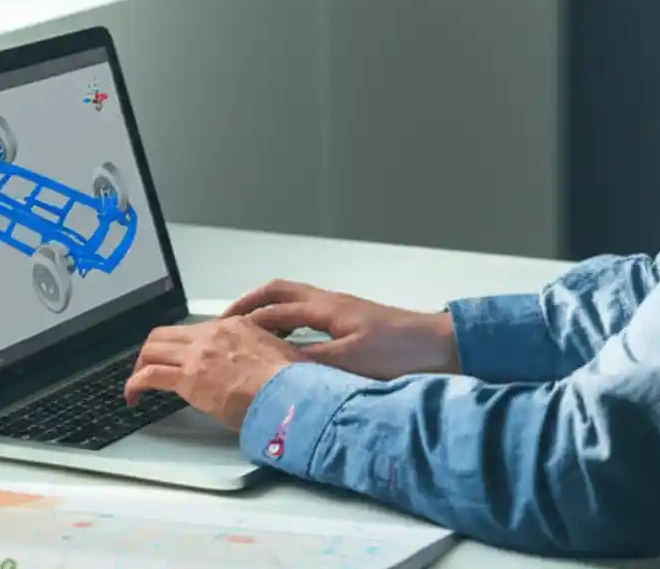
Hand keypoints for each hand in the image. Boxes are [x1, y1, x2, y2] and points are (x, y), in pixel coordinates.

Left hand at [123, 316, 305, 430]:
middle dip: (154, 349)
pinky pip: (149, 375)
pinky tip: (133, 396)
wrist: (287, 392)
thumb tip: (273, 364)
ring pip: (153, 348)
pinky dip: (135, 384)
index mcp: (236, 326)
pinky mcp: (187, 378)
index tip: (184, 357)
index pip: (199, 330)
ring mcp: (198, 354)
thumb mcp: (285, 354)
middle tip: (151, 365)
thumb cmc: (291, 381)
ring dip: (140, 364)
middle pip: (168, 333)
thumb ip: (270, 352)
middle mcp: (212, 334)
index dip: (185, 345)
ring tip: (137, 382)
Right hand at [224, 280, 459, 380]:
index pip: (271, 310)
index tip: (219, 335)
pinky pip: (307, 313)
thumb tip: (273, 366)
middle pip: (278, 292)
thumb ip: (310, 362)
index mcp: (326, 308)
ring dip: (266, 311)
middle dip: (247, 304)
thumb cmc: (402, 352)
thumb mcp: (350, 363)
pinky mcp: (351, 322)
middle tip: (223, 321)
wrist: (440, 347)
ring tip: (247, 331)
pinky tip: (286, 341)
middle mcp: (330, 302)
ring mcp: (340, 310)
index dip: (242, 322)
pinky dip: (287, 321)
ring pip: (292, 301)